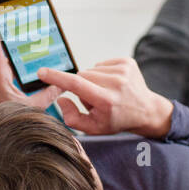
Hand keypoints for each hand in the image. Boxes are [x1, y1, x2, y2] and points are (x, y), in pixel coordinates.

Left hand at [0, 10, 61, 110]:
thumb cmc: (8, 120)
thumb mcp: (33, 108)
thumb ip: (48, 94)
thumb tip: (63, 83)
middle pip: (3, 49)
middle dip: (9, 33)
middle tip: (13, 13)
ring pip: (7, 57)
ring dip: (15, 46)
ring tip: (24, 28)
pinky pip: (8, 65)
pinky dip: (17, 59)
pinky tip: (28, 54)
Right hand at [37, 57, 173, 137]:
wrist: (146, 110)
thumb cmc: (117, 120)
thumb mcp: (94, 128)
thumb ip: (72, 118)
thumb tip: (61, 98)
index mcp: (106, 100)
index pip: (76, 84)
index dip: (56, 77)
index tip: (42, 72)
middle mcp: (115, 83)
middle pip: (81, 76)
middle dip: (82, 86)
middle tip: (95, 99)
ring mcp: (123, 70)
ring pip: (91, 69)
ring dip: (93, 80)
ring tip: (106, 92)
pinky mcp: (127, 62)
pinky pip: (101, 64)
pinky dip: (102, 73)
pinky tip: (112, 85)